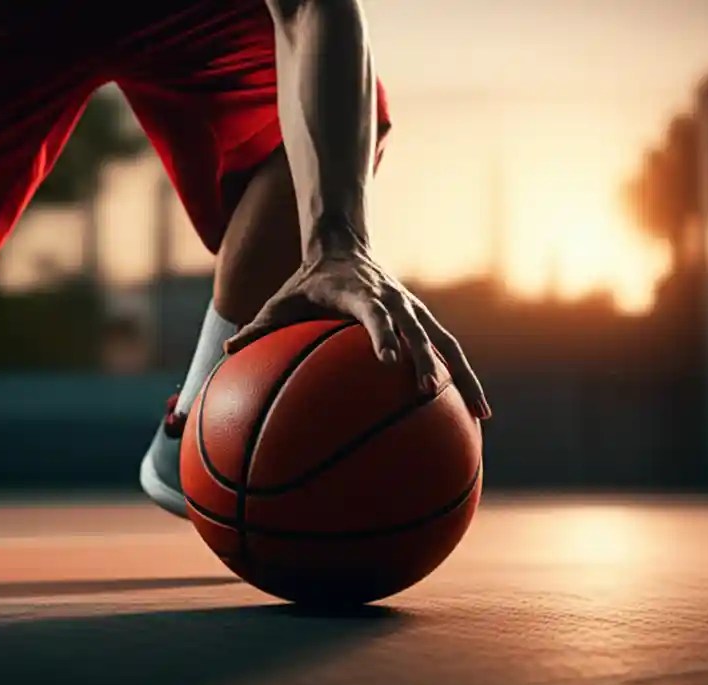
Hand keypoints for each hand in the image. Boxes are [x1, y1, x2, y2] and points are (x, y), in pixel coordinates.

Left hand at [226, 249, 491, 419]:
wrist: (341, 246)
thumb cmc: (307, 282)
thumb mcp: (280, 300)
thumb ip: (257, 326)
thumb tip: (226, 351)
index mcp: (359, 293)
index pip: (374, 313)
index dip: (382, 334)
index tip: (387, 360)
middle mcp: (392, 299)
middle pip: (417, 329)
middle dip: (426, 358)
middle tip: (430, 391)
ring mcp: (412, 309)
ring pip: (446, 342)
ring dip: (463, 376)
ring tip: (481, 415)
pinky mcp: (422, 320)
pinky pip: (449, 349)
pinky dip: (465, 378)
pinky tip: (477, 415)